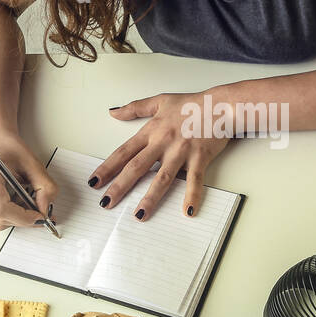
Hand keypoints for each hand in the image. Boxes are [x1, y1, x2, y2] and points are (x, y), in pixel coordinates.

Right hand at [0, 130, 58, 229]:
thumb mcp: (33, 162)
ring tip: (26, 200)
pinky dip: (10, 214)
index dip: (23, 217)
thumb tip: (45, 209)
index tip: (40, 216)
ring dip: (17, 217)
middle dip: (24, 218)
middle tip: (40, 209)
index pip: (1, 209)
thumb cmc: (8, 146)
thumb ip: (45, 186)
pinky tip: (16, 201)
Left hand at [89, 93, 229, 219]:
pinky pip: (195, 180)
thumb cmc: (192, 103)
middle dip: (120, 186)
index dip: (108, 167)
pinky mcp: (200, 158)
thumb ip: (135, 108)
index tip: (94, 182)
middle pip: (137, 167)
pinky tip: (187, 211)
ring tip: (139, 215)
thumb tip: (113, 112)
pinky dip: (192, 196)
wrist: (221, 105)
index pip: (124, 152)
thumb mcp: (160, 101)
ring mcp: (182, 151)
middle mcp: (163, 143)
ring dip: (150, 198)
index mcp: (152, 131)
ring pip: (163, 178)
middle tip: (106, 203)